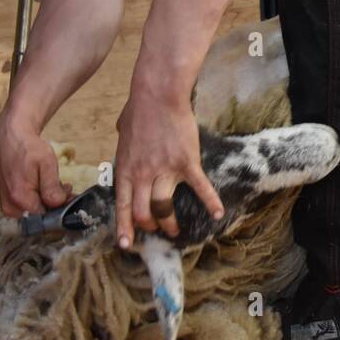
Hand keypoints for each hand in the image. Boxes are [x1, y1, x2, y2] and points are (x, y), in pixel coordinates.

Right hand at [0, 115, 71, 216]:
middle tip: (65, 186)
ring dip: (47, 200)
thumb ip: (52, 187)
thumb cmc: (28, 148)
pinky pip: (26, 206)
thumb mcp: (46, 164)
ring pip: (34, 211)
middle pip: (40, 215)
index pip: (47, 217)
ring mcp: (6, 205)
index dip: (61, 207)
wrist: (10, 137)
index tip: (70, 194)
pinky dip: (38, 198)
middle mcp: (10, 207)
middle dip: (55, 204)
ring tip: (56, 183)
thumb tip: (58, 204)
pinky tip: (44, 185)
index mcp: (20, 199)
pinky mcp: (6, 201)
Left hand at [113, 96, 222, 248]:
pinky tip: (217, 213)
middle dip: (150, 227)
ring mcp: (165, 170)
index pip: (122, 206)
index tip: (125, 244)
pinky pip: (200, 188)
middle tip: (156, 231)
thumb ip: (124, 146)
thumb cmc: (139, 110)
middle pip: (143, 213)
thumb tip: (123, 139)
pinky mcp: (187, 163)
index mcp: (126, 169)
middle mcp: (143, 175)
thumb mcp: (122, 133)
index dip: (124, 228)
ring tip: (175, 230)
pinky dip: (210, 202)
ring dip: (170, 223)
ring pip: (164, 208)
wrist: (159, 96)